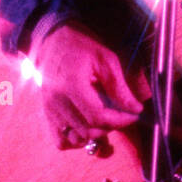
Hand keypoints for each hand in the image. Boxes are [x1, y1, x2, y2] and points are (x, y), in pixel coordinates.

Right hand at [32, 21, 150, 149]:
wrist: (51, 40)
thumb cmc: (79, 45)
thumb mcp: (105, 59)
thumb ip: (119, 86)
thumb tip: (135, 108)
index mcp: (71, 85)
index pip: (98, 116)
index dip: (120, 120)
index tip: (133, 115)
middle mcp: (57, 101)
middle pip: (88, 130)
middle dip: (111, 127)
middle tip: (121, 114)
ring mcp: (49, 110)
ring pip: (76, 138)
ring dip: (95, 134)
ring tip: (106, 119)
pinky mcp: (46, 114)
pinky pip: (60, 140)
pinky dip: (76, 140)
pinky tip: (87, 127)